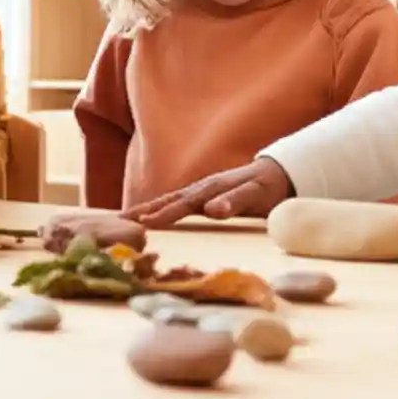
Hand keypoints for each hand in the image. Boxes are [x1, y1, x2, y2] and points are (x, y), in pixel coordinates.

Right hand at [123, 157, 293, 227]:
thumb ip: (235, 201)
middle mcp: (202, 188)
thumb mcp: (257, 195)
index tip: (143, 223)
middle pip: (169, 199)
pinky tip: (148, 216)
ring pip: (169, 199)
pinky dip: (158, 208)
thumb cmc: (268, 189)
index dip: (163, 213)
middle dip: (145, 209)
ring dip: (147, 208)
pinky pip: (175, 202)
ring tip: (124, 218)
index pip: (183, 203)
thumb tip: (212, 210)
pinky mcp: (201, 196)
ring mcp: (200, 191)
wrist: (277, 175)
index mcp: (212, 189)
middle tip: (120, 220)